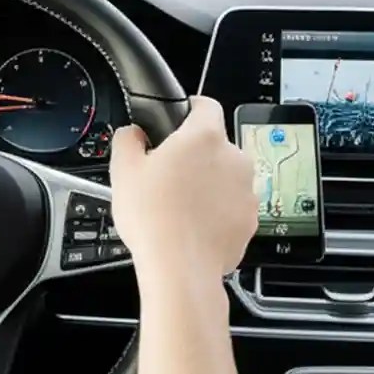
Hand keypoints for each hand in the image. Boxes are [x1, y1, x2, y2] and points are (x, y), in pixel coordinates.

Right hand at [109, 96, 256, 281]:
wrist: (180, 268)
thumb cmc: (154, 219)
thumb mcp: (123, 170)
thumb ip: (128, 139)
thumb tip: (132, 134)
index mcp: (204, 137)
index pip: (206, 104)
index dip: (189, 109)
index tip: (179, 119)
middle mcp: (234, 158)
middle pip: (215, 145)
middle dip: (194, 156)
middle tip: (167, 176)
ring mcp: (247, 190)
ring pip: (225, 177)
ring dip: (208, 184)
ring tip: (179, 206)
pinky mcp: (250, 219)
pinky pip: (232, 206)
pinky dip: (217, 212)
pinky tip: (192, 225)